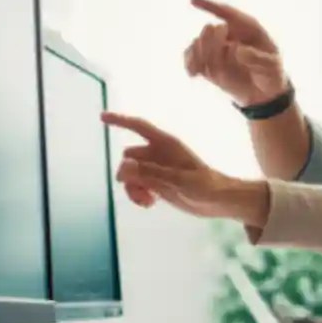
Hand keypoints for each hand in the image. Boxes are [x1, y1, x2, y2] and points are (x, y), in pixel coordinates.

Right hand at [102, 111, 268, 225]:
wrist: (219, 202)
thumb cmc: (205, 187)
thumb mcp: (179, 181)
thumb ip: (152, 174)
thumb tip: (125, 167)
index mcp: (166, 144)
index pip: (139, 127)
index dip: (120, 121)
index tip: (102, 118)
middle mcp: (159, 154)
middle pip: (129, 157)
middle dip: (128, 174)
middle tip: (141, 190)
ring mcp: (157, 169)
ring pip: (130, 174)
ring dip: (132, 188)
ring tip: (147, 201)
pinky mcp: (158, 183)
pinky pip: (137, 185)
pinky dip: (138, 194)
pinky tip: (150, 204)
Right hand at [185, 0, 289, 106]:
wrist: (264, 93)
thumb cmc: (272, 73)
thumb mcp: (272, 66)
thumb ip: (257, 58)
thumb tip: (235, 50)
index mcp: (247, 28)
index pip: (226, 12)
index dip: (209, 5)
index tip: (193, 0)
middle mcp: (229, 34)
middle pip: (210, 30)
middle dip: (211, 43)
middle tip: (222, 57)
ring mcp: (217, 48)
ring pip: (198, 44)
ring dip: (200, 56)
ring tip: (211, 72)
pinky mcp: (208, 63)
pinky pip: (192, 58)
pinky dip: (190, 64)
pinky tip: (193, 74)